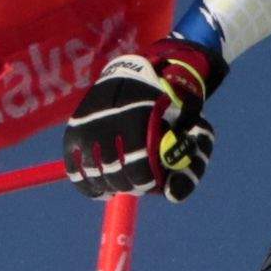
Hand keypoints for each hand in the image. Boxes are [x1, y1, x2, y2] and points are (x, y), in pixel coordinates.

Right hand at [64, 36, 225, 200]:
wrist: (142, 74)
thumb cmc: (173, 110)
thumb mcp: (196, 131)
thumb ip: (192, 165)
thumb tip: (171, 195)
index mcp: (141, 114)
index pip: (137, 164)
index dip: (145, 181)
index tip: (151, 183)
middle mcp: (110, 117)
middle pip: (114, 172)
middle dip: (128, 185)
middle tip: (137, 185)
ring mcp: (88, 122)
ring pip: (93, 172)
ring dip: (109, 187)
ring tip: (122, 186)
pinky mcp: (74, 128)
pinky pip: (74, 168)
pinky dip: (87, 186)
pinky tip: (103, 191)